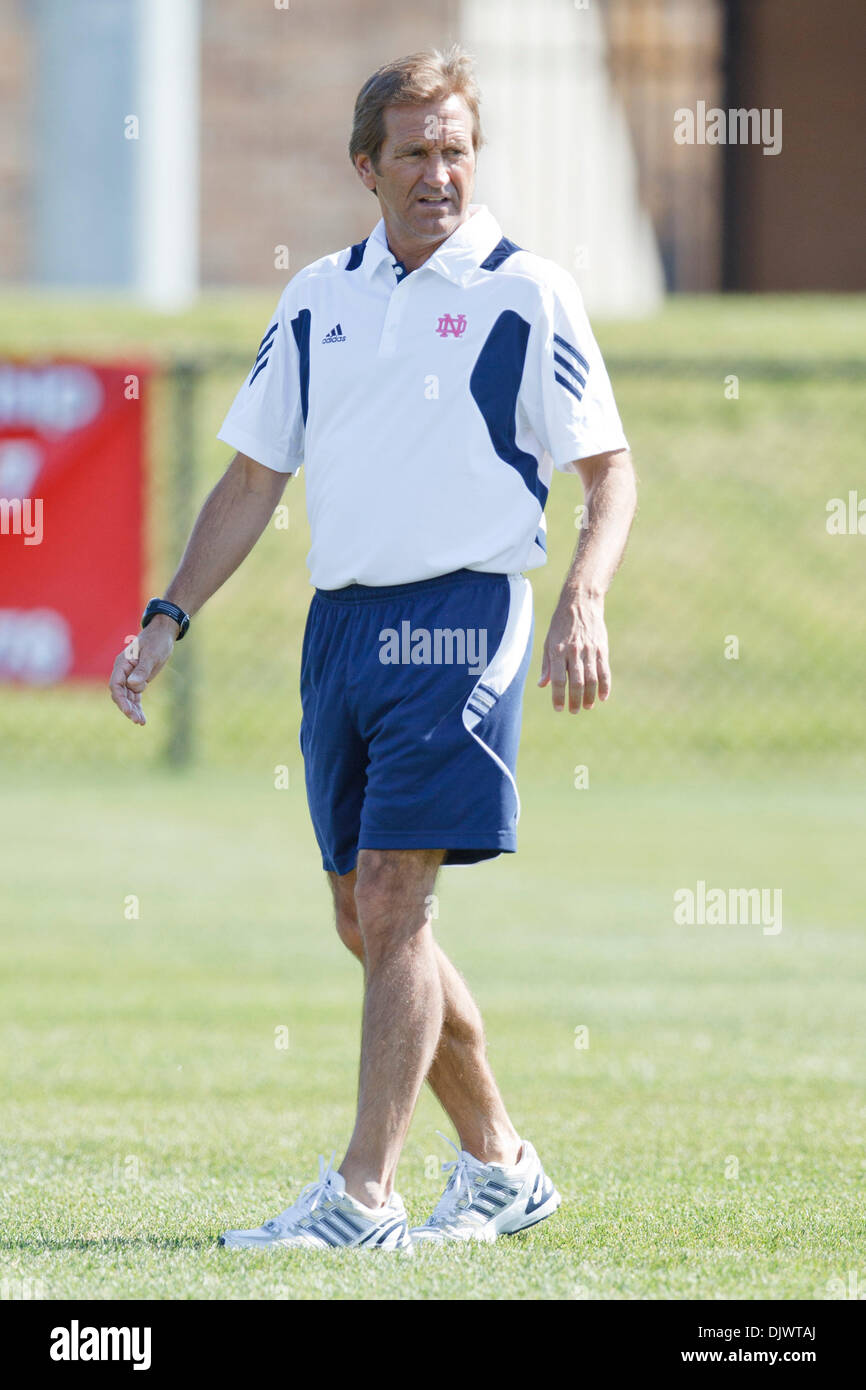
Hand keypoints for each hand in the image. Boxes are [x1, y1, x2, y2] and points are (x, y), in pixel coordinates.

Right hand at [108, 619, 176, 725]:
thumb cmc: (157, 641)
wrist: (163, 634)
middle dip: (127, 708)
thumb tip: (132, 684)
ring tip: (141, 722)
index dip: (120, 699)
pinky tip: (142, 719)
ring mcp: (130, 676)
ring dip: (133, 710)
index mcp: (122, 664)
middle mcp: (123, 671)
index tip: (128, 710)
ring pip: (128, 697)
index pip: (115, 685)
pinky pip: (135, 696)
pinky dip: (137, 706)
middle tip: (137, 720)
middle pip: (120, 694)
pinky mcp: (138, 680)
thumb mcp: (151, 655)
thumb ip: (142, 670)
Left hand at [538, 593, 610, 712]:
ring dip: (590, 696)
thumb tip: (542, 684)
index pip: (558, 679)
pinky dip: (604, 686)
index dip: (558, 696)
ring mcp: (589, 650)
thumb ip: (547, 664)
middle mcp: (573, 652)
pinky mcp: (601, 649)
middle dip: (575, 700)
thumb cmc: (560, 623)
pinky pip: (604, 671)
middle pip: (576, 683)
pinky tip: (602, 697)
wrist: (581, 602)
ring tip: (587, 706)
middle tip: (574, 711)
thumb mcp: (548, 640)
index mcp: (557, 650)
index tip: (559, 708)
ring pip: (591, 680)